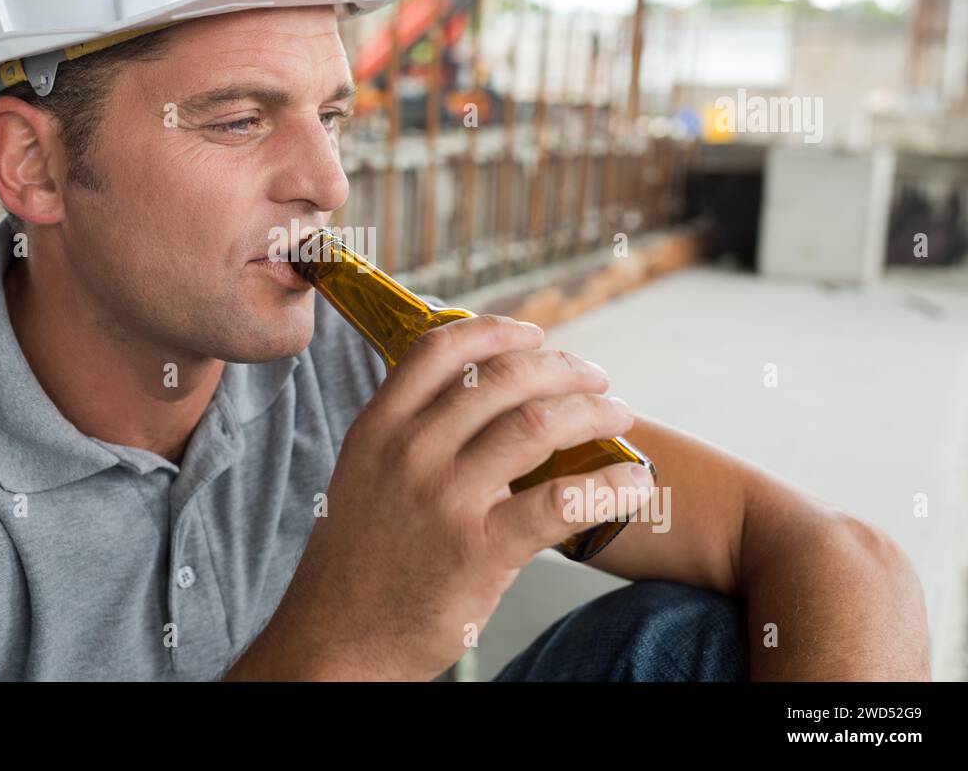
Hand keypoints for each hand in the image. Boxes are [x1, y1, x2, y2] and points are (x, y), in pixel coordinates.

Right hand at [264, 314, 653, 680]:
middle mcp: (409, 451)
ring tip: (617, 417)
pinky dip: (605, 485)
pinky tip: (630, 483)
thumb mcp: (364, 475)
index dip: (496, 331)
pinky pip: (559, 502)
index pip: (440, 349)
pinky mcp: (479, 551)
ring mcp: (444, 499)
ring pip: (535, 424)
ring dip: (591, 413)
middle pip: (501, 378)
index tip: (535, 334)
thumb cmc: (359, 559)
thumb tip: (477, 398)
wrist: (337, 637)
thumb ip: (410, 433)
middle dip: (563, 368)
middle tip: (595, 379)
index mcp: (379, 427)